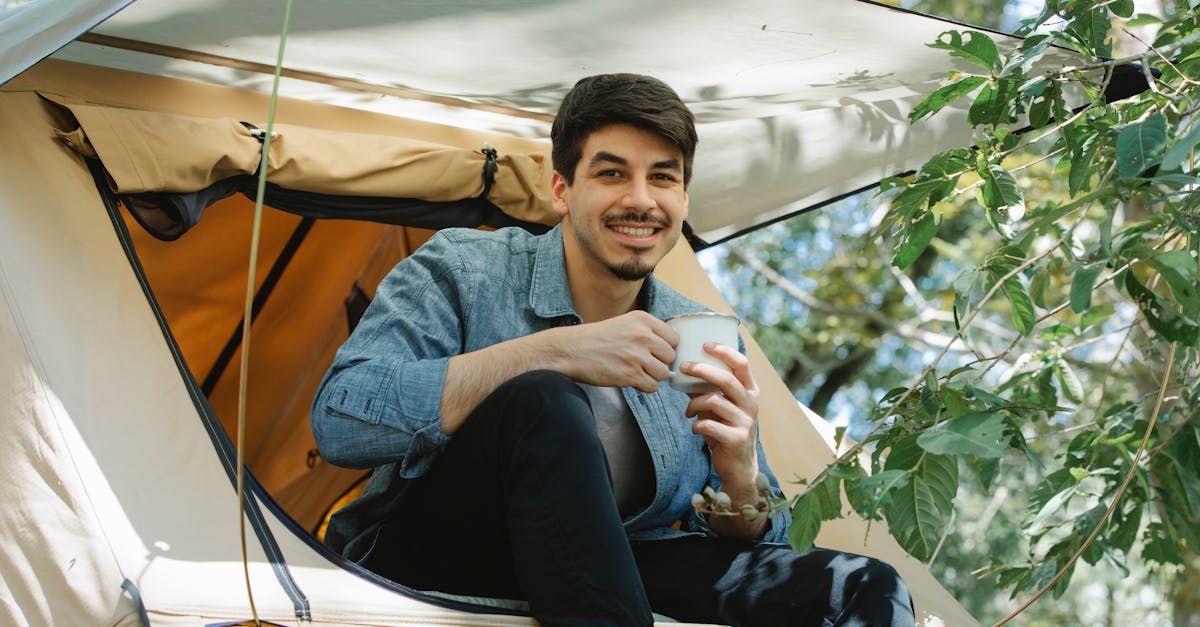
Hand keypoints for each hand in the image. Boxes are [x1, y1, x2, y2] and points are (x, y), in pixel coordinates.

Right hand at [557, 310, 678, 392]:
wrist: (569, 350)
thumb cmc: (593, 339)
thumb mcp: (623, 324)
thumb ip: (645, 332)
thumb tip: (667, 349)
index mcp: (642, 320)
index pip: (673, 337)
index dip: (665, 348)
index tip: (654, 352)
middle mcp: (643, 336)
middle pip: (670, 356)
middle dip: (659, 363)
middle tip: (643, 364)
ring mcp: (637, 356)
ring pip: (663, 373)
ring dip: (651, 376)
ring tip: (635, 373)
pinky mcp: (631, 375)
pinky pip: (652, 386)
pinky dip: (644, 387)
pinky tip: (631, 381)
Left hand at [681, 343, 760, 503]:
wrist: (739, 466)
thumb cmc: (726, 429)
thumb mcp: (720, 407)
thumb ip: (706, 390)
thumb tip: (683, 371)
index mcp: (750, 391)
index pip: (742, 364)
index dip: (724, 351)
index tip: (705, 344)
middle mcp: (751, 403)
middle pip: (726, 379)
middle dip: (702, 370)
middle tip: (683, 367)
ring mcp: (745, 421)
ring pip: (714, 401)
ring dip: (694, 404)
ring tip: (688, 411)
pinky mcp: (736, 439)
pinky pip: (709, 425)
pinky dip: (697, 424)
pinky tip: (695, 427)